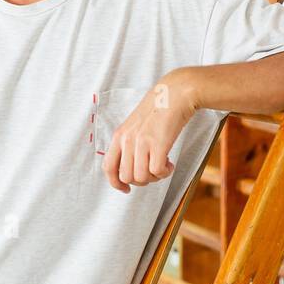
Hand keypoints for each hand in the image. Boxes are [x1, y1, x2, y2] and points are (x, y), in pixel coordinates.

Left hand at [102, 72, 198, 192]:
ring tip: (163, 166)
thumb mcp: (136, 125)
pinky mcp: (158, 144)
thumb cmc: (159, 109)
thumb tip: (132, 167)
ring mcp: (141, 142)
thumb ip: (130, 143)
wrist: (175, 94)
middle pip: (126, 177)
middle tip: (153, 171)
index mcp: (119, 136)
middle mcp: (127, 140)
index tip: (126, 189)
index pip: (108, 167)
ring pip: (141, 177)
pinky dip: (165, 172)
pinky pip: (157, 171)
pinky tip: (170, 163)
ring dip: (154, 177)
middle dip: (141, 180)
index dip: (115, 183)